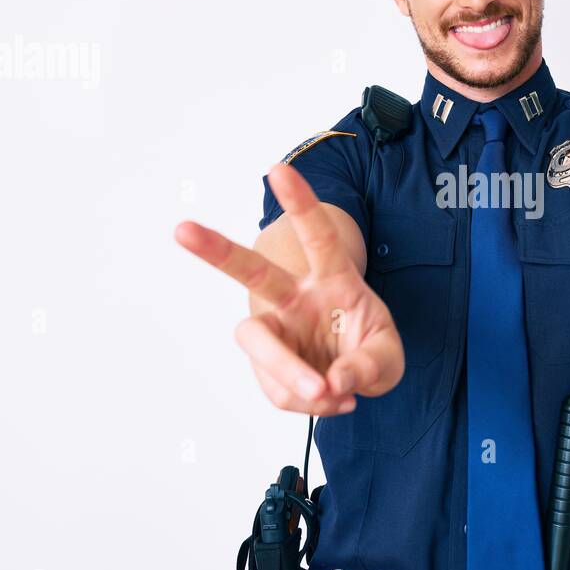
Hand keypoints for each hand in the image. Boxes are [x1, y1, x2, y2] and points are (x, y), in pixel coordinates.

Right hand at [174, 162, 403, 416]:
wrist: (352, 379)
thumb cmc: (368, 351)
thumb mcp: (389, 357)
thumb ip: (369, 365)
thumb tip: (332, 381)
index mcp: (332, 280)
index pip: (319, 237)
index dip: (300, 204)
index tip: (278, 169)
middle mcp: (295, 298)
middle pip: (253, 271)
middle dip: (217, 250)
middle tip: (180, 229)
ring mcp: (276, 331)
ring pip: (252, 338)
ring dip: (280, 369)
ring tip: (322, 393)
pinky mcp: (265, 364)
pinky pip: (276, 389)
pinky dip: (303, 401)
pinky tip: (326, 398)